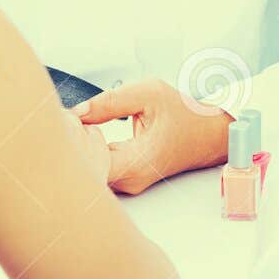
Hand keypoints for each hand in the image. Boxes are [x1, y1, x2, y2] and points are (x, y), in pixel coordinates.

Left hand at [69, 79, 232, 195]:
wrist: (210, 134)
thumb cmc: (185, 114)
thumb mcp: (148, 94)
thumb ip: (110, 101)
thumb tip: (76, 111)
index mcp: (136, 163)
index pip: (86, 165)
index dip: (71, 143)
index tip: (69, 121)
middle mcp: (130, 180)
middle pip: (83, 171)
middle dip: (71, 146)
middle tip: (68, 121)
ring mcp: (128, 184)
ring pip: (90, 171)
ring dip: (80, 149)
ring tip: (80, 125)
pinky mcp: (127, 179)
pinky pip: (99, 169)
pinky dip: (89, 152)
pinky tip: (90, 133)